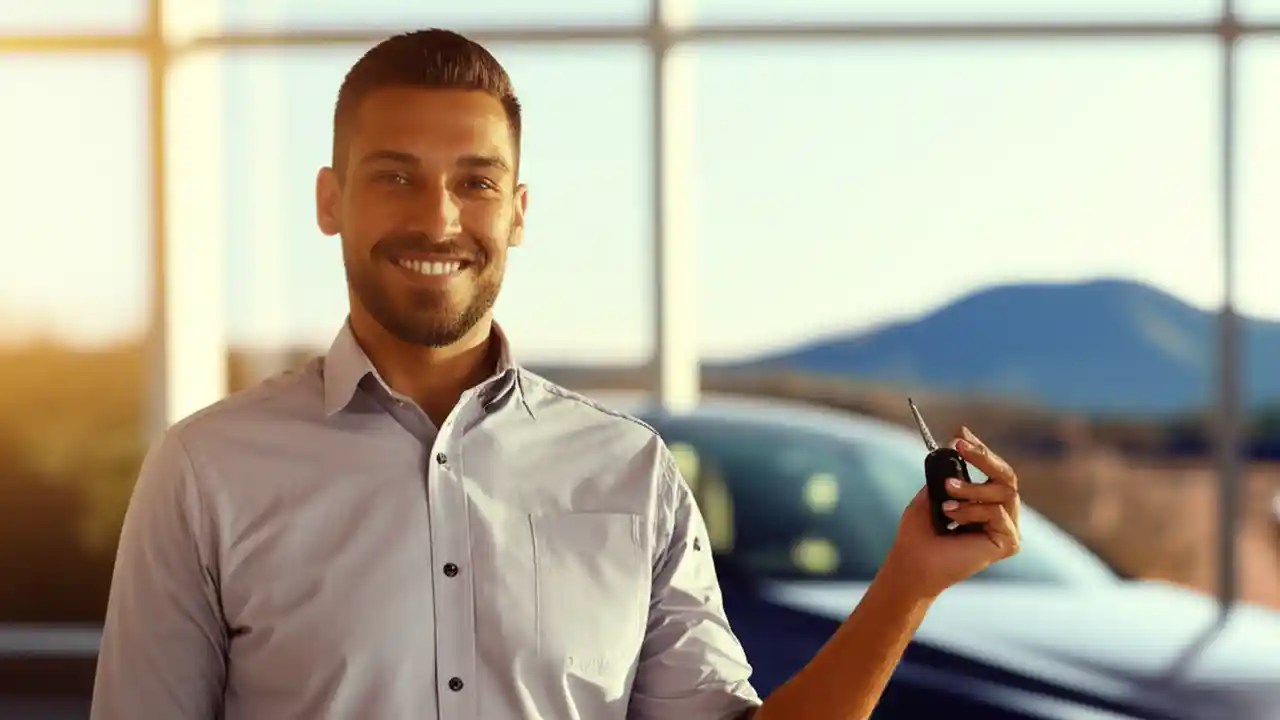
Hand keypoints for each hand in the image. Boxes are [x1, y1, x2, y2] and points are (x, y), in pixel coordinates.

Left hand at [881, 426, 1020, 599]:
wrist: (914, 561)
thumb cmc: (920, 531)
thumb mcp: (933, 492)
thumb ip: (948, 471)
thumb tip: (955, 441)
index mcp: (986, 501)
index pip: (994, 470)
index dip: (981, 450)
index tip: (961, 432)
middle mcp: (1002, 514)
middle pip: (1007, 476)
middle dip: (983, 456)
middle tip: (960, 445)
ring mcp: (1008, 528)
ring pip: (1003, 492)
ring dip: (971, 488)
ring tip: (947, 492)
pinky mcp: (1009, 543)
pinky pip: (997, 513)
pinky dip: (972, 510)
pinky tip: (951, 516)